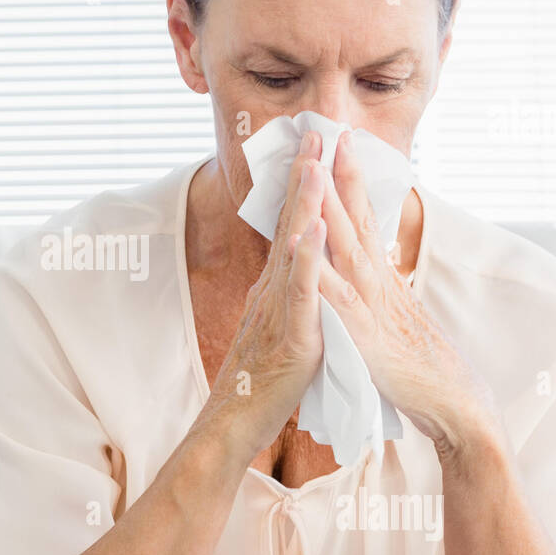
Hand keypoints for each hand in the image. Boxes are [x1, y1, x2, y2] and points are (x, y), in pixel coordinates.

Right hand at [201, 130, 328, 458]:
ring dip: (303, 202)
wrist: (236, 425)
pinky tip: (313, 228)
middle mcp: (275, 289)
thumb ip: (292, 296)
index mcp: (279, 287)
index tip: (318, 145)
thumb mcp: (281, 327)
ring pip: (294, 247)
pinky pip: (300, 292)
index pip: (294, 224)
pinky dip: (306, 258)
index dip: (305, 185)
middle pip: (291, 222)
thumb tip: (300, 269)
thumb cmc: (263, 384)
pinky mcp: (291, 335)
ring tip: (314, 161)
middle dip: (305, 175)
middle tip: (316, 129)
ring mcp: (280, 309)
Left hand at [314, 129, 504, 461]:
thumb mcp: (396, 316)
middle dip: (340, 172)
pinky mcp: (367, 337)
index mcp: (383, 277)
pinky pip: (340, 302)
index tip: (337, 140)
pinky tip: (304, 251)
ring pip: (348, 247)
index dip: (350, 179)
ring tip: (314, 167)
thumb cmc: (422, 365)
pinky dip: (323, 275)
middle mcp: (380, 282)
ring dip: (331, 206)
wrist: (456, 404)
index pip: (366, 217)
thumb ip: (380, 289)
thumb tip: (372, 264)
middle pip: (358, 217)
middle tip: (327, 128)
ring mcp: (374, 306)